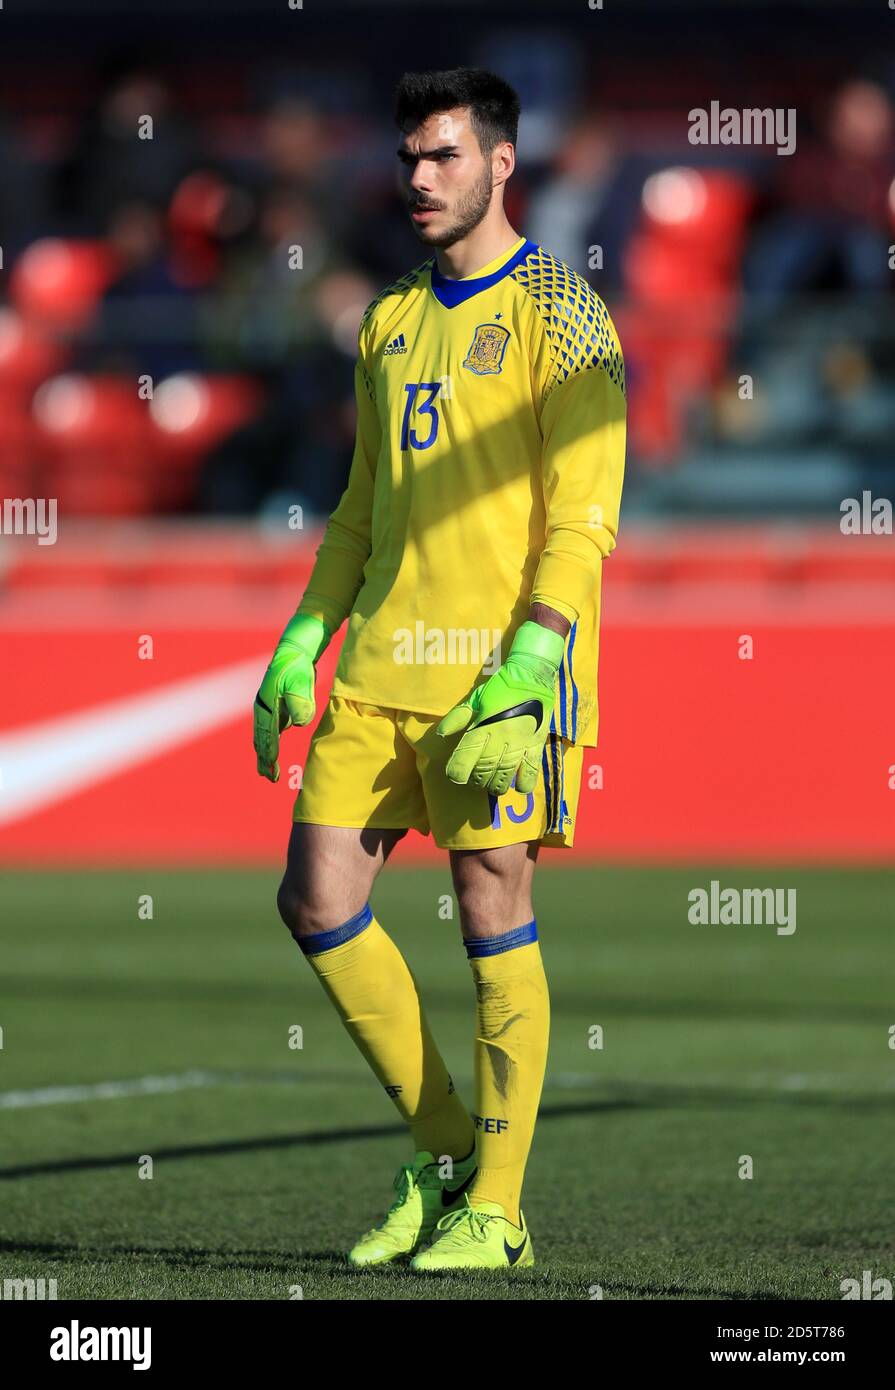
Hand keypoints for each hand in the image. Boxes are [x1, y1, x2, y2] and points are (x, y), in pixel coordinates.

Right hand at [254, 613, 329, 782]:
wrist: (295, 651)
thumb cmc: (297, 666)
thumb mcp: (300, 682)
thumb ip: (300, 703)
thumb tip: (299, 724)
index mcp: (266, 704)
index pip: (268, 733)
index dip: (269, 751)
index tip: (271, 767)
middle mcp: (264, 709)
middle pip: (262, 739)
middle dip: (264, 759)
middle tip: (268, 778)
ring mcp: (269, 709)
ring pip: (265, 737)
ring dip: (266, 754)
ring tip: (267, 772)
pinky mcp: (276, 707)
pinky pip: (271, 731)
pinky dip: (270, 744)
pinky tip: (271, 755)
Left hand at [436, 621, 564, 795]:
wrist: (531, 677)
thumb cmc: (500, 688)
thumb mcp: (475, 700)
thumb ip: (458, 718)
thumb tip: (441, 733)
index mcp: (482, 727)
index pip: (464, 760)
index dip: (456, 772)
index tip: (456, 774)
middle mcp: (500, 739)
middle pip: (483, 773)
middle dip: (475, 781)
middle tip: (475, 778)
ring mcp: (520, 744)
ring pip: (504, 776)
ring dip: (496, 786)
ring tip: (492, 783)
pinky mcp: (536, 745)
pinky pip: (531, 772)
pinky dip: (523, 784)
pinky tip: (517, 784)